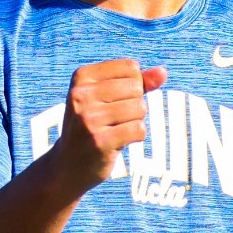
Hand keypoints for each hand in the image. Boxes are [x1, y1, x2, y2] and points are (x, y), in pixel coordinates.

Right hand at [50, 59, 167, 187]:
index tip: (113, 100)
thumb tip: (163, 72)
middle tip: (114, 119)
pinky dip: (136, 136)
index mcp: (82, 77)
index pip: (131, 68)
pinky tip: (119, 141)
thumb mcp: (108, 97)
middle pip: (136, 88)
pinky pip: (138, 130)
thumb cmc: (93, 124)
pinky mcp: (100, 141)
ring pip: (139, 108)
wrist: (68, 164)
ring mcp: (89, 119)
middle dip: (134, 105)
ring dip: (135, 121)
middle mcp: (81, 95)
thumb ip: (137, 82)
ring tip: (115, 130)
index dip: (133, 85)